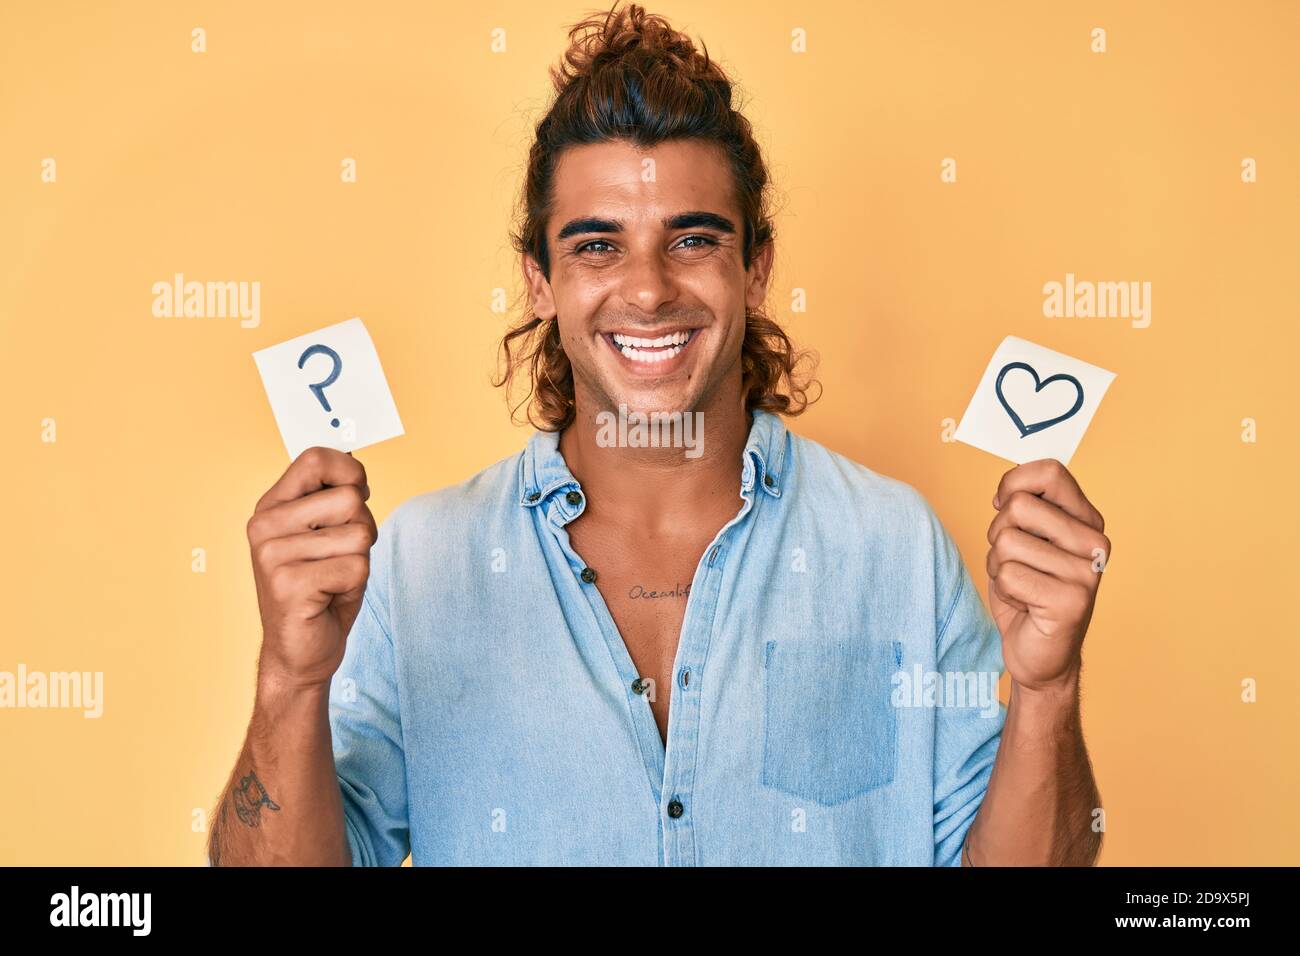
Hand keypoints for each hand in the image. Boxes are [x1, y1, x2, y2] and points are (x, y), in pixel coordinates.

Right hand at [246, 447, 376, 689]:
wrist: (299, 652)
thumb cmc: (321, 590)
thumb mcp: (327, 535)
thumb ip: (333, 499)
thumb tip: (353, 460)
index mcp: (271, 506)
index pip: (316, 458)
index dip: (351, 472)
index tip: (358, 493)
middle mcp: (265, 525)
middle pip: (351, 498)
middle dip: (364, 529)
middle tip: (341, 557)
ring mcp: (273, 554)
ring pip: (360, 535)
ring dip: (360, 561)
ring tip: (333, 579)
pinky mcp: (289, 584)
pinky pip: (356, 567)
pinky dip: (355, 585)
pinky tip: (329, 598)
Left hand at [985, 459, 1109, 693]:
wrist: (1042, 656)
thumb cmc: (1028, 591)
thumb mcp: (1026, 539)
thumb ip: (1025, 507)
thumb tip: (1009, 489)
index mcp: (1087, 520)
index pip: (1050, 472)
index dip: (1013, 483)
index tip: (1004, 504)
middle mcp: (1094, 542)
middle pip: (1018, 506)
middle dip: (999, 534)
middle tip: (1017, 562)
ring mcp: (1086, 572)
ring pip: (1006, 542)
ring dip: (999, 567)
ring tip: (1022, 586)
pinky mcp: (1071, 601)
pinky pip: (1007, 575)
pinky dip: (1004, 591)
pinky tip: (1026, 605)